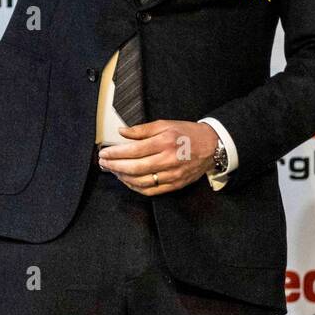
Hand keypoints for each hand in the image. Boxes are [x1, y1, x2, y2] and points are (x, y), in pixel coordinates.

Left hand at [98, 120, 218, 195]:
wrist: (211, 146)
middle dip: (114, 166)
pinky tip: (127, 180)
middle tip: (103, 163)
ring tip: (113, 171)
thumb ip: (142, 129)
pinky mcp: (175, 185)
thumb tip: (122, 132)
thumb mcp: (165, 124)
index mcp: (164, 142)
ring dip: (123, 177)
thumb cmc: (187, 134)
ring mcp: (172, 175)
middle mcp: (168, 160)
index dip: (115, 153)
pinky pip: (151, 191)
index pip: (133, 150)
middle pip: (134, 167)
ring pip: (141, 181)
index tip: (104, 153)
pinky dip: (136, 187)